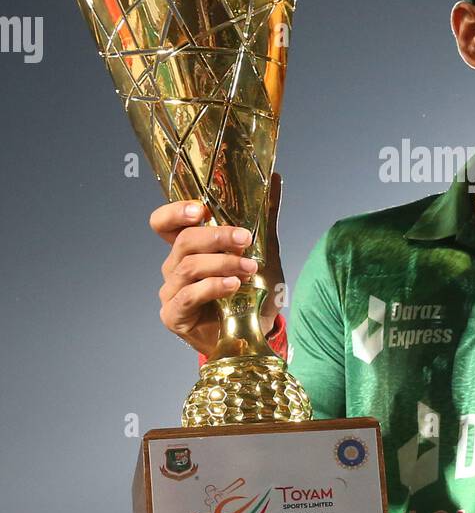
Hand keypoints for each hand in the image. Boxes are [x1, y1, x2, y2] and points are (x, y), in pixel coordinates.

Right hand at [150, 172, 286, 355]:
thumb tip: (273, 178)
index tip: (200, 209)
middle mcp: (174, 267)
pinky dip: (213, 286)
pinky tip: (234, 285)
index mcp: (188, 248)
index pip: (163, 223)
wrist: (256, 334)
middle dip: (216, 236)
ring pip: (187, 267)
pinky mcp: (174, 316)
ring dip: (222, 263)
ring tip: (249, 268)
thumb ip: (265, 217)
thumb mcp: (263, 251)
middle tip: (245, 239)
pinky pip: (188, 295)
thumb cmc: (252, 293)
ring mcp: (171, 292)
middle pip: (182, 241)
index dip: (174, 212)